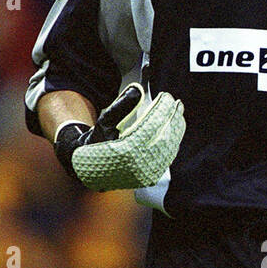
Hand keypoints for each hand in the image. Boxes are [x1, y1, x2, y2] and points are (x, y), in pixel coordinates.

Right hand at [54, 83, 184, 189]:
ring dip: (176, 130)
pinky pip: (166, 158)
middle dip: (173, 118)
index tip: (167, 97)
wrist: (88, 167)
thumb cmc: (97, 141)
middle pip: (164, 138)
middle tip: (177, 104)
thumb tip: (138, 90)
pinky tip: (175, 130)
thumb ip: (122, 105)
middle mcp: (138, 165)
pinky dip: (172, 143)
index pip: (152, 126)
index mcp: (126, 151)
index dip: (162, 110)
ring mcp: (145, 174)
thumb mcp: (105, 121)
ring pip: (168, 149)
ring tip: (178, 114)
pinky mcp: (149, 177)